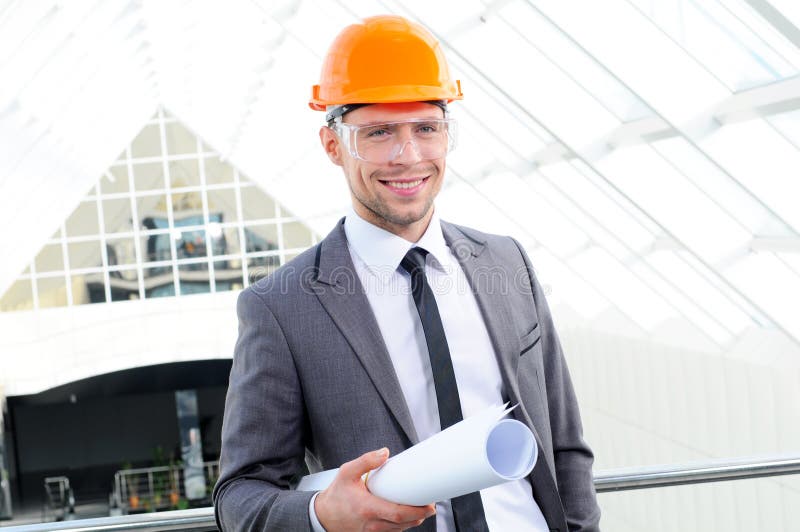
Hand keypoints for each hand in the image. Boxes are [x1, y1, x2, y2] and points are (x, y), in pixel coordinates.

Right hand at [315, 448, 435, 530]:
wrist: (322, 516)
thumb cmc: (336, 495)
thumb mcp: (346, 472)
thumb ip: (366, 461)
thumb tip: (385, 453)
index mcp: (368, 508)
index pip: (398, 514)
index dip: (417, 511)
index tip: (430, 504)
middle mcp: (372, 524)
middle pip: (404, 524)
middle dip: (421, 515)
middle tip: (431, 505)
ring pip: (399, 530)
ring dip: (413, 521)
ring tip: (422, 509)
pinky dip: (402, 525)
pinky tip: (407, 515)